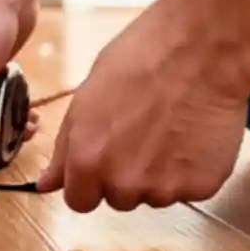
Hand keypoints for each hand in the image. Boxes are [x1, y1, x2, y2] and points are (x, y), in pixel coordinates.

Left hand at [37, 5, 249, 211]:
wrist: (203, 48)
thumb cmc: (141, 60)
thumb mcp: (86, 98)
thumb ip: (65, 149)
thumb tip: (46, 185)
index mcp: (87, 163)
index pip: (79, 202)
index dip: (91, 181)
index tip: (106, 159)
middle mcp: (123, 184)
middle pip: (120, 199)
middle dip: (127, 175)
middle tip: (145, 134)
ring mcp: (165, 189)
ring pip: (156, 195)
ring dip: (162, 174)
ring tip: (173, 129)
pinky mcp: (202, 186)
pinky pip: (191, 189)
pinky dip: (194, 170)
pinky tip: (196, 134)